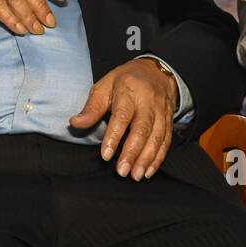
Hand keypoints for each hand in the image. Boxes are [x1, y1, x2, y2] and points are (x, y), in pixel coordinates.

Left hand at [70, 58, 177, 180]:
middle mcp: (148, 102)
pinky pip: (166, 141)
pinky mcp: (170, 120)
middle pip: (142, 129)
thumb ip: (92, 107)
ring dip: (147, 159)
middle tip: (122, 171)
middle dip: (132, 153)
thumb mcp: (105, 86)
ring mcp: (161, 111)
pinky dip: (158, 158)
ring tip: (135, 175)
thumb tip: (75, 123)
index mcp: (129, 91)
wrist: (156, 71)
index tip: (105, 155)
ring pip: (157, 137)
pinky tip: (148, 171)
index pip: (122, 116)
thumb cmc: (125, 81)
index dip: (114, 137)